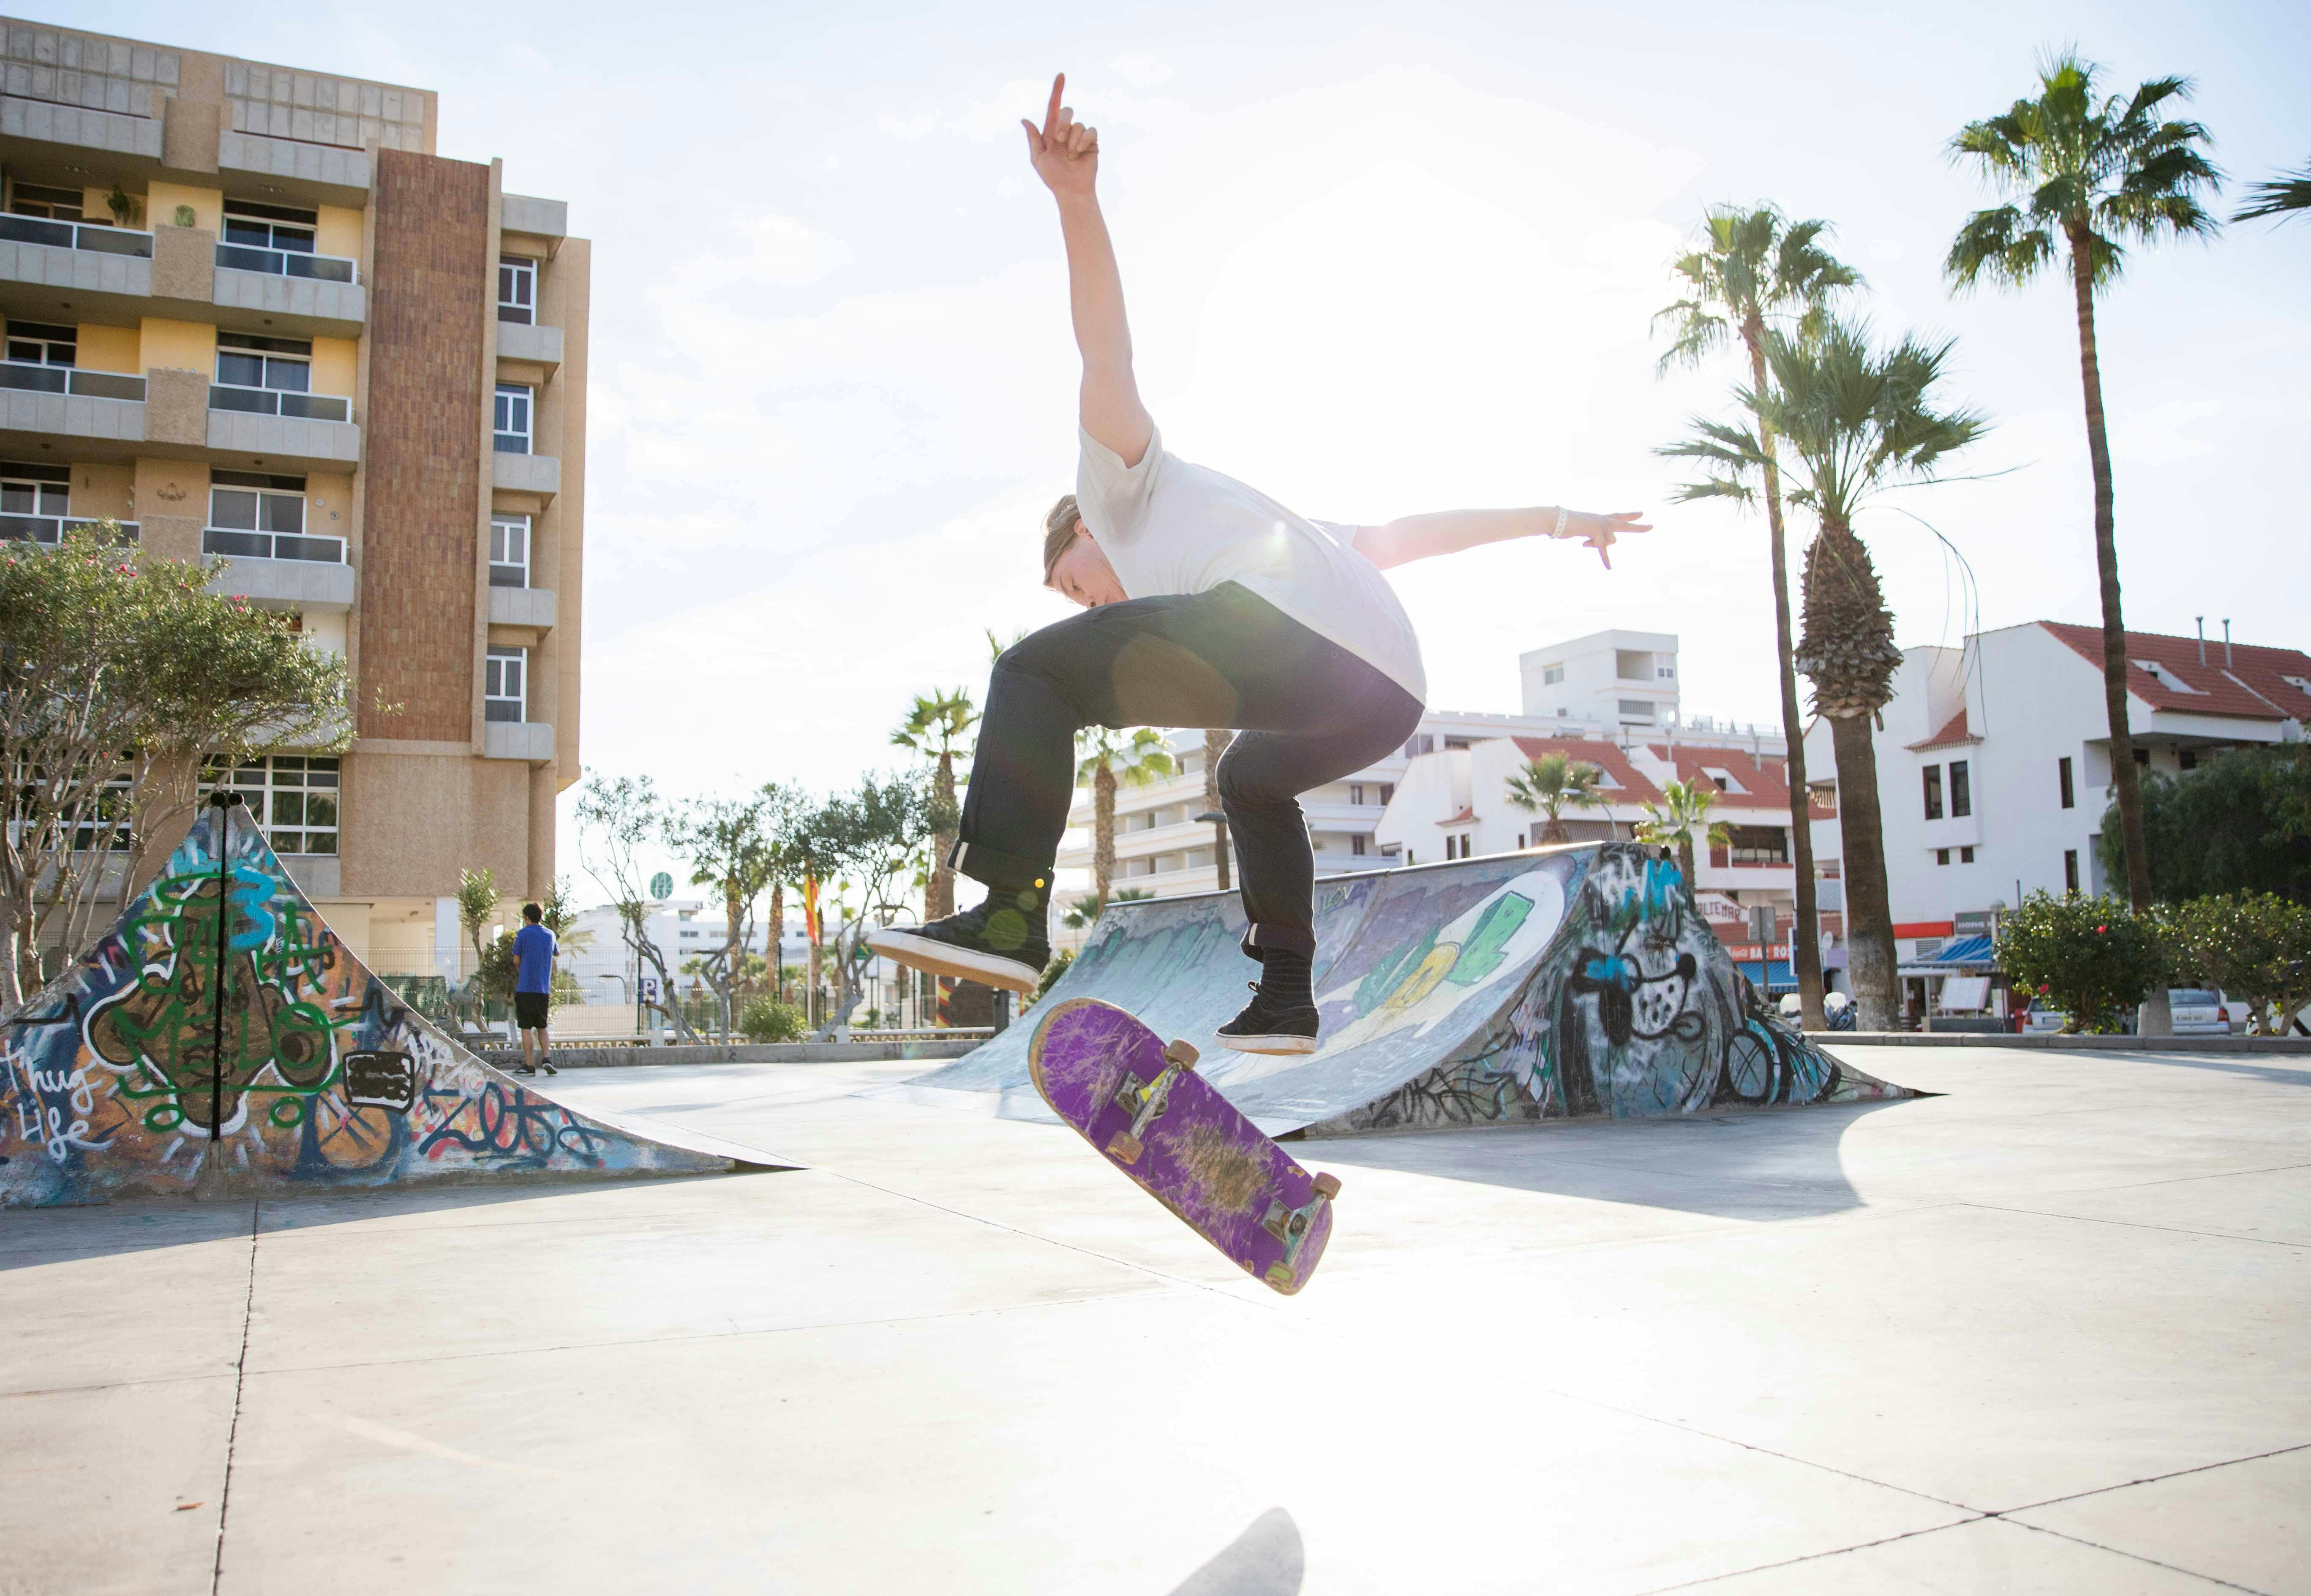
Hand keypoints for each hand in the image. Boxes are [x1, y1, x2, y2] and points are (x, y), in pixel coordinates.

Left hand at [1020, 73, 1098, 197]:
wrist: (1072, 191)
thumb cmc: (1053, 178)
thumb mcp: (1038, 159)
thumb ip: (1033, 139)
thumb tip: (1024, 120)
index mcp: (1051, 133)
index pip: (1053, 107)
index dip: (1057, 91)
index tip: (1061, 75)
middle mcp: (1066, 131)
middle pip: (1066, 111)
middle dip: (1062, 123)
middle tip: (1059, 141)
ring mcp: (1079, 136)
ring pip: (1078, 125)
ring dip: (1073, 141)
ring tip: (1071, 157)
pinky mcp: (1092, 142)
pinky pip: (1090, 131)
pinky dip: (1084, 141)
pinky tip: (1080, 153)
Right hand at [1556, 509, 1651, 569]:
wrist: (1555, 519)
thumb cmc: (1562, 524)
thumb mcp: (1581, 532)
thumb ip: (1592, 538)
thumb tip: (1600, 543)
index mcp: (1598, 518)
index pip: (1617, 516)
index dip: (1629, 516)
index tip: (1641, 514)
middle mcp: (1602, 519)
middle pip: (1624, 524)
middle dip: (1638, 527)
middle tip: (1652, 527)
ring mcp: (1600, 524)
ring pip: (1610, 541)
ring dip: (1596, 545)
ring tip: (1584, 542)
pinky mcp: (1596, 531)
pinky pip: (1603, 548)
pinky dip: (1605, 558)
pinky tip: (1610, 568)